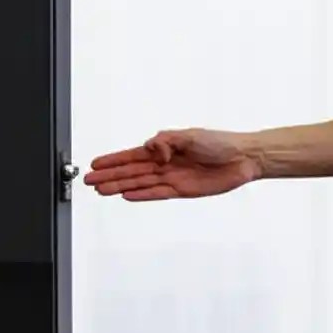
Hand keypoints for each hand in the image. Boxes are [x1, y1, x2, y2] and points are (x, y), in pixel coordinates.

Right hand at [84, 129, 261, 201]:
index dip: (113, 160)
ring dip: (120, 187)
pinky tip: (127, 196)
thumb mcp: (190, 135)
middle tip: (89, 181)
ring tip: (101, 191)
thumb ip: (166, 141)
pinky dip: (143, 195)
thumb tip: (151, 150)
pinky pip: (158, 193)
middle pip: (131, 171)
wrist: (243, 159)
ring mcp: (173, 177)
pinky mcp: (184, 190)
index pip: (132, 155)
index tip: (95, 164)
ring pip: (140, 183)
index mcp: (165, 148)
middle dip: (110, 176)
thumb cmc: (220, 143)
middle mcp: (165, 163)